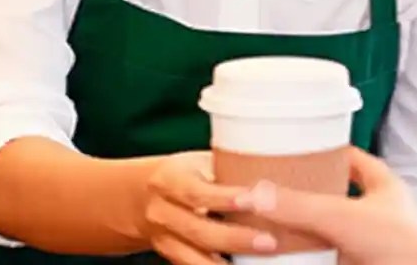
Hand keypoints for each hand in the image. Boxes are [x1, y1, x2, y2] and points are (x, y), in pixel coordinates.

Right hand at [141, 152, 277, 264]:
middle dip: (236, 239)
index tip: (255, 200)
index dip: (224, 198)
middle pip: (198, 230)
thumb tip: (273, 170)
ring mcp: (163, 238)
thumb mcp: (199, 162)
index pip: (197, 192)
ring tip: (260, 261)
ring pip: (194, 258)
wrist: (143, 197)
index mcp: (168, 180)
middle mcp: (160, 212)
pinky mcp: (170, 256)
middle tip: (269, 242)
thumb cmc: (186, 173)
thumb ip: (226, 169)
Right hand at [247, 147, 416, 264]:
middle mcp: (375, 210)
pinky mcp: (357, 262)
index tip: (295, 146)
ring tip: (269, 212)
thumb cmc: (402, 249)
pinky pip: (325, 253)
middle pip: (333, 190)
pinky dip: (306, 251)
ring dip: (303, 222)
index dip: (323, 149)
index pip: (349, 156)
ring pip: (327, 224)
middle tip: (272, 181)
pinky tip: (283, 249)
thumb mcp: (343, 217)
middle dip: (305, 188)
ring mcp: (366, 239)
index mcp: (381, 185)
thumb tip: (255, 194)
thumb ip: (300, 205)